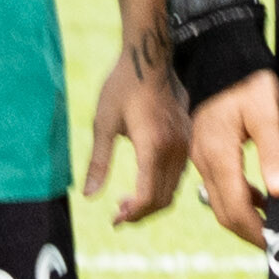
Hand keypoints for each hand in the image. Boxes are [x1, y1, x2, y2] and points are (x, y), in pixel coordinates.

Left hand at [87, 44, 191, 223]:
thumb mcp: (103, 123)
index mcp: (153, 147)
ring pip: (173, 189)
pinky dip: (163, 186)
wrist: (150, 58)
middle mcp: (174, 149)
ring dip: (152, 201)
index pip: (147, 197)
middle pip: (163, 199)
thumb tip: (89, 196)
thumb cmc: (122, 87)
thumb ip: (98, 162)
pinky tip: (145, 181)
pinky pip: (180, 174)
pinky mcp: (188, 138)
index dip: (131, 215)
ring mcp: (185, 143)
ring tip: (128, 201)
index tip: (114, 220)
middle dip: (140, 213)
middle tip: (118, 214)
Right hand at [192, 70, 278, 249]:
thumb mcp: (267, 114)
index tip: (275, 248)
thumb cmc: (248, 81)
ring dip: (242, 217)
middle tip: (274, 246)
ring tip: (271, 227)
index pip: (235, 208)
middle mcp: (204, 161)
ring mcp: (201, 155)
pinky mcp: (204, 149)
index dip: (255, 232)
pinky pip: (218, 185)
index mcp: (218, 155)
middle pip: (223, 211)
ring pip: (218, 200)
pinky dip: (238, 199)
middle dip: (247, 232)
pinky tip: (261, 199)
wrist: (219, 53)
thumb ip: (274, 154)